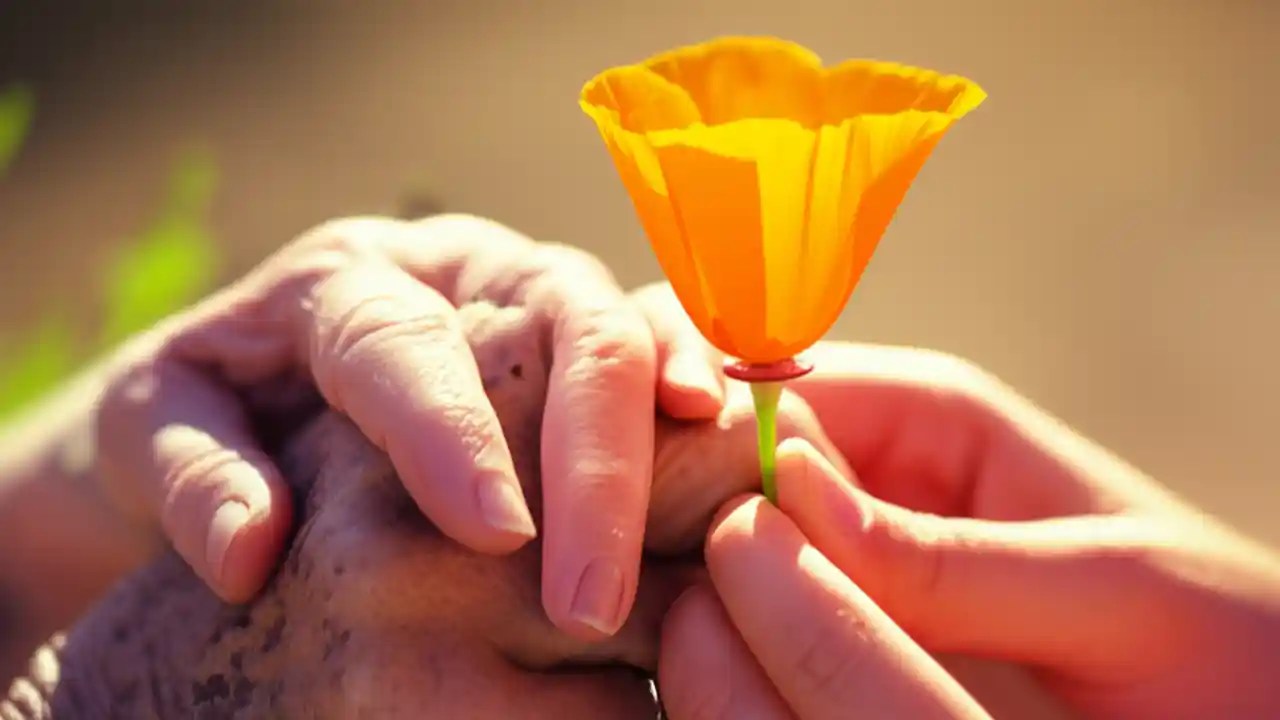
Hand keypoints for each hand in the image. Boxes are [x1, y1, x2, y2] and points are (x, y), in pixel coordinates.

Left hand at [92, 214, 723, 638]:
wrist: (249, 380)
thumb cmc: (203, 408)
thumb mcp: (149, 429)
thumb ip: (190, 473)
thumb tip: (253, 547)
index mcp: (344, 281)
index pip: (407, 340)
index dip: (454, 431)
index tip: (495, 535)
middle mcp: (458, 268)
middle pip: (557, 323)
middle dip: (592, 455)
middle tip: (589, 601)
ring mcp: (530, 295)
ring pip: (623, 329)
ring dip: (668, 426)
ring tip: (716, 517)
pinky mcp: (576, 340)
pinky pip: (655, 346)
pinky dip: (703, 385)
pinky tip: (738, 441)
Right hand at [661, 342, 1279, 718]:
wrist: (1252, 717)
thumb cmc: (1221, 637)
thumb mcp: (1107, 584)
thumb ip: (954, 553)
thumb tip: (788, 493)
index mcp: (929, 420)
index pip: (774, 384)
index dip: (689, 407)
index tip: (623, 461)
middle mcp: (865, 485)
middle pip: (722, 461)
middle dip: (657, 490)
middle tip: (599, 550)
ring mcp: (841, 566)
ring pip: (719, 548)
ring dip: (667, 569)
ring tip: (612, 609)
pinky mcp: (835, 642)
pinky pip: (750, 631)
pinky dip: (703, 638)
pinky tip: (668, 661)